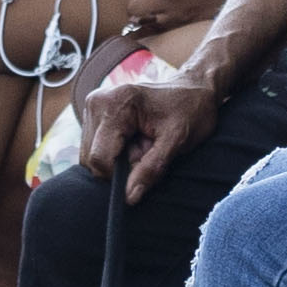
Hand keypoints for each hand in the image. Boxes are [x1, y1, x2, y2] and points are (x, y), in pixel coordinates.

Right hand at [82, 69, 223, 197]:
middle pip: (91, 158)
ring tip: (143, 144)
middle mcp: (97, 101)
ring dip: (117, 160)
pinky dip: (115, 152)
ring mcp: (94, 106)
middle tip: (147, 152)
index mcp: (115, 103)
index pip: (99, 157)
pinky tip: (135, 141)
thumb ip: (151, 169)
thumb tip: (128, 198)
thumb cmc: (190, 110)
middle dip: (119, 166)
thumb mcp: (177, 141)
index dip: (119, 175)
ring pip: (91, 155)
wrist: (194, 89)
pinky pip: (95, 147)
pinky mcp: (96, 114)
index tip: (143, 172)